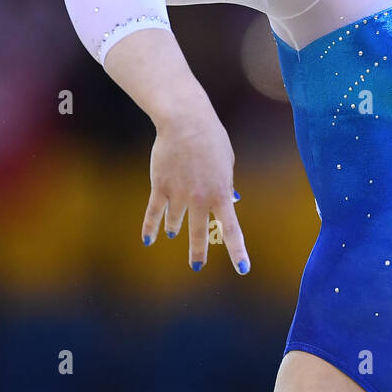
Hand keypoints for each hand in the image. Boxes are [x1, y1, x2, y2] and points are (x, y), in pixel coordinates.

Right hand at [142, 112, 249, 273]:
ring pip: (175, 223)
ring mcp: (178, 195)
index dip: (238, 251)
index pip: (232, 229)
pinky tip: (149, 240)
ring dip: (174, 229)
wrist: (186, 122)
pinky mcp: (160, 187)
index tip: (243, 269)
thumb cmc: (212, 138)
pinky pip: (153, 213)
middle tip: (197, 265)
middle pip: (200, 233)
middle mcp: (200, 199)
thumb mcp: (227, 162)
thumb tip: (231, 202)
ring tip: (172, 233)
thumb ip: (227, 184)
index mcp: (222, 193)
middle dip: (199, 251)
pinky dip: (150, 227)